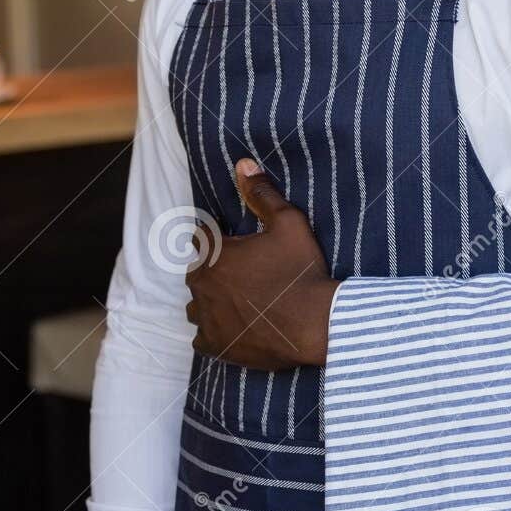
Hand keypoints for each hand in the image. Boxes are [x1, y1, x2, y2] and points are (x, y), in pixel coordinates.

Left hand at [185, 158, 338, 370]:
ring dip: (211, 302)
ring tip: (240, 302)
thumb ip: (262, 193)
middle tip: (247, 277)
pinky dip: (214, 332)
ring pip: (196, 306)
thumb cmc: (301, 271)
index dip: (219, 241)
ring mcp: (206, 317)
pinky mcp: (216, 345)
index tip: (238, 248)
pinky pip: (202, 337)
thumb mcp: (289, 223)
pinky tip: (236, 327)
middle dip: (215, 272)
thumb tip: (243, 164)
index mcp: (213, 253)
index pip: (200, 239)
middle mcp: (201, 285)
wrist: (314, 323)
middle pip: (197, 273)